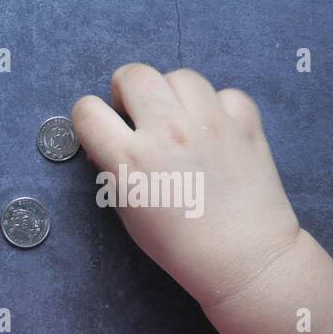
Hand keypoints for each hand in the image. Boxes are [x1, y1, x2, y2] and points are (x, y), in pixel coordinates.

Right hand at [73, 64, 301, 308]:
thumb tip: (108, 138)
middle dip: (129, 91)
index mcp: (129, 159)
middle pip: (133, 74)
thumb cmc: (178, 244)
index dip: (90, 118)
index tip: (104, 129)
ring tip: (184, 121)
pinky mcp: (245, 122)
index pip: (87, 110)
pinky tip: (219, 131)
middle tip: (142, 118)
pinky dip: (219, 108)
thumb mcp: (128, 208)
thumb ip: (112, 167)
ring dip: (175, 96)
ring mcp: (209, 122)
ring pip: (180, 76)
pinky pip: (225, 93)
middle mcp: (167, 131)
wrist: (245, 260)